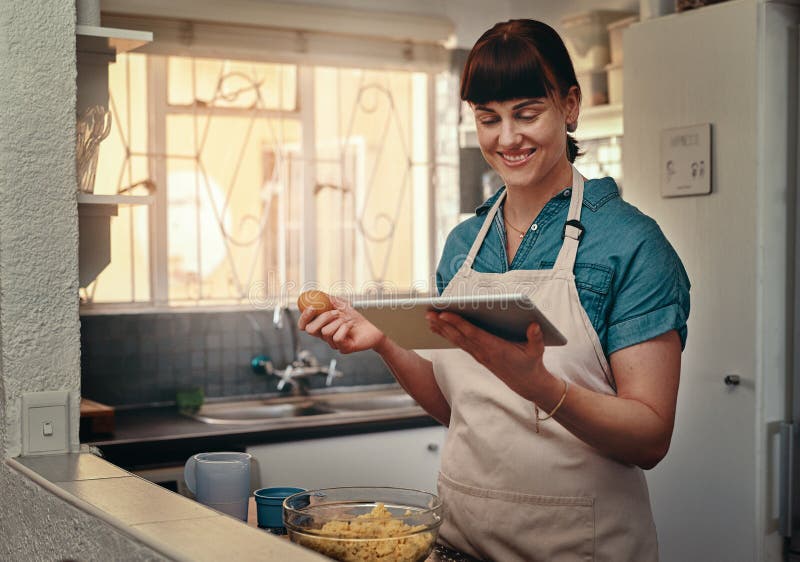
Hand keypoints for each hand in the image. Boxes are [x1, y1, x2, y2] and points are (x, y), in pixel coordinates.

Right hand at [298, 296, 384, 353]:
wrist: (374, 327)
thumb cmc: (356, 318)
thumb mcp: (342, 305)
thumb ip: (328, 300)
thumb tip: (316, 293)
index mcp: (321, 327)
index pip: (304, 326)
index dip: (304, 317)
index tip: (311, 307)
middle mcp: (325, 337)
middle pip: (310, 330)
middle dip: (323, 317)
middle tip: (336, 312)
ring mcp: (334, 344)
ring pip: (325, 332)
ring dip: (338, 321)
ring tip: (348, 320)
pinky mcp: (343, 348)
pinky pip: (337, 337)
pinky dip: (345, 328)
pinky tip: (351, 326)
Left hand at [426, 311, 548, 399]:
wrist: (527, 384)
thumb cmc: (531, 364)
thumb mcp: (537, 351)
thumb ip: (535, 338)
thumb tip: (535, 325)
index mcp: (495, 348)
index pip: (472, 333)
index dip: (457, 323)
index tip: (444, 314)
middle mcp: (483, 352)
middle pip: (459, 335)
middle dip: (442, 324)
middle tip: (428, 312)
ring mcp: (479, 354)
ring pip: (456, 340)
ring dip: (441, 328)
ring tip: (428, 317)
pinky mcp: (478, 355)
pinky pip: (459, 343)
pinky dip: (447, 334)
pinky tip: (438, 327)